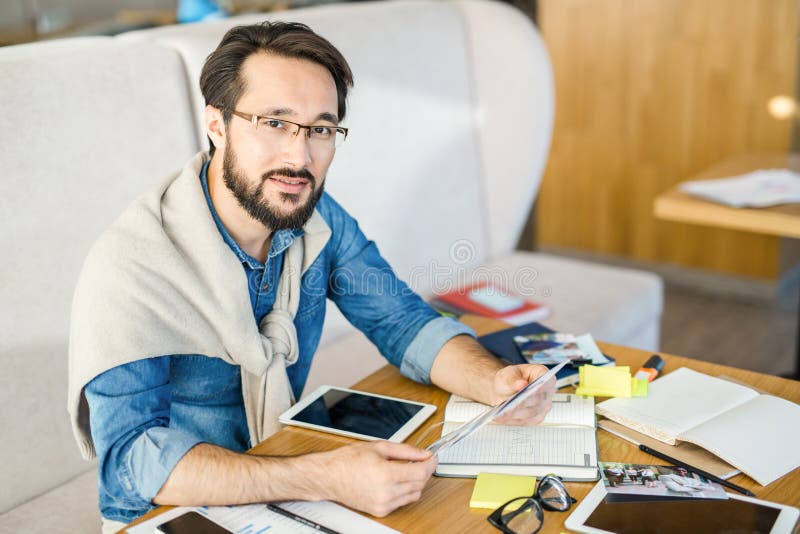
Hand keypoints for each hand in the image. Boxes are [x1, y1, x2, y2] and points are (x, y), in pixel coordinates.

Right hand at [318, 441, 436, 516]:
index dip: (430, 464)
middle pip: (420, 484)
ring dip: (416, 482)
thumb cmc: (348, 460)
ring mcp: (383, 504)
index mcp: (385, 474)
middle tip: (421, 460)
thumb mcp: (379, 447)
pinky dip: (406, 491)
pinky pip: (403, 501)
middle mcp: (385, 492)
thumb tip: (424, 454)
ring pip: (414, 494)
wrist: (329, 477)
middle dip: (424, 471)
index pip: (420, 473)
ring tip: (406, 469)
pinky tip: (397, 480)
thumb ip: (406, 450)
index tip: (432, 457)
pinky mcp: (381, 511)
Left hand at [490, 364, 554, 424]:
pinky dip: (511, 419)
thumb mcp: (507, 374)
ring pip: (531, 413)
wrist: (503, 390)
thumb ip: (513, 378)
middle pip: (538, 400)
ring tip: (502, 412)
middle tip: (511, 405)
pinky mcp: (535, 418)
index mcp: (544, 375)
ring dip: (516, 414)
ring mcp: (543, 407)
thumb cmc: (508, 379)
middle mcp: (547, 392)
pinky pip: (525, 421)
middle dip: (523, 403)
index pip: (547, 382)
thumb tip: (521, 384)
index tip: (529, 391)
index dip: (540, 388)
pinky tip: (500, 417)